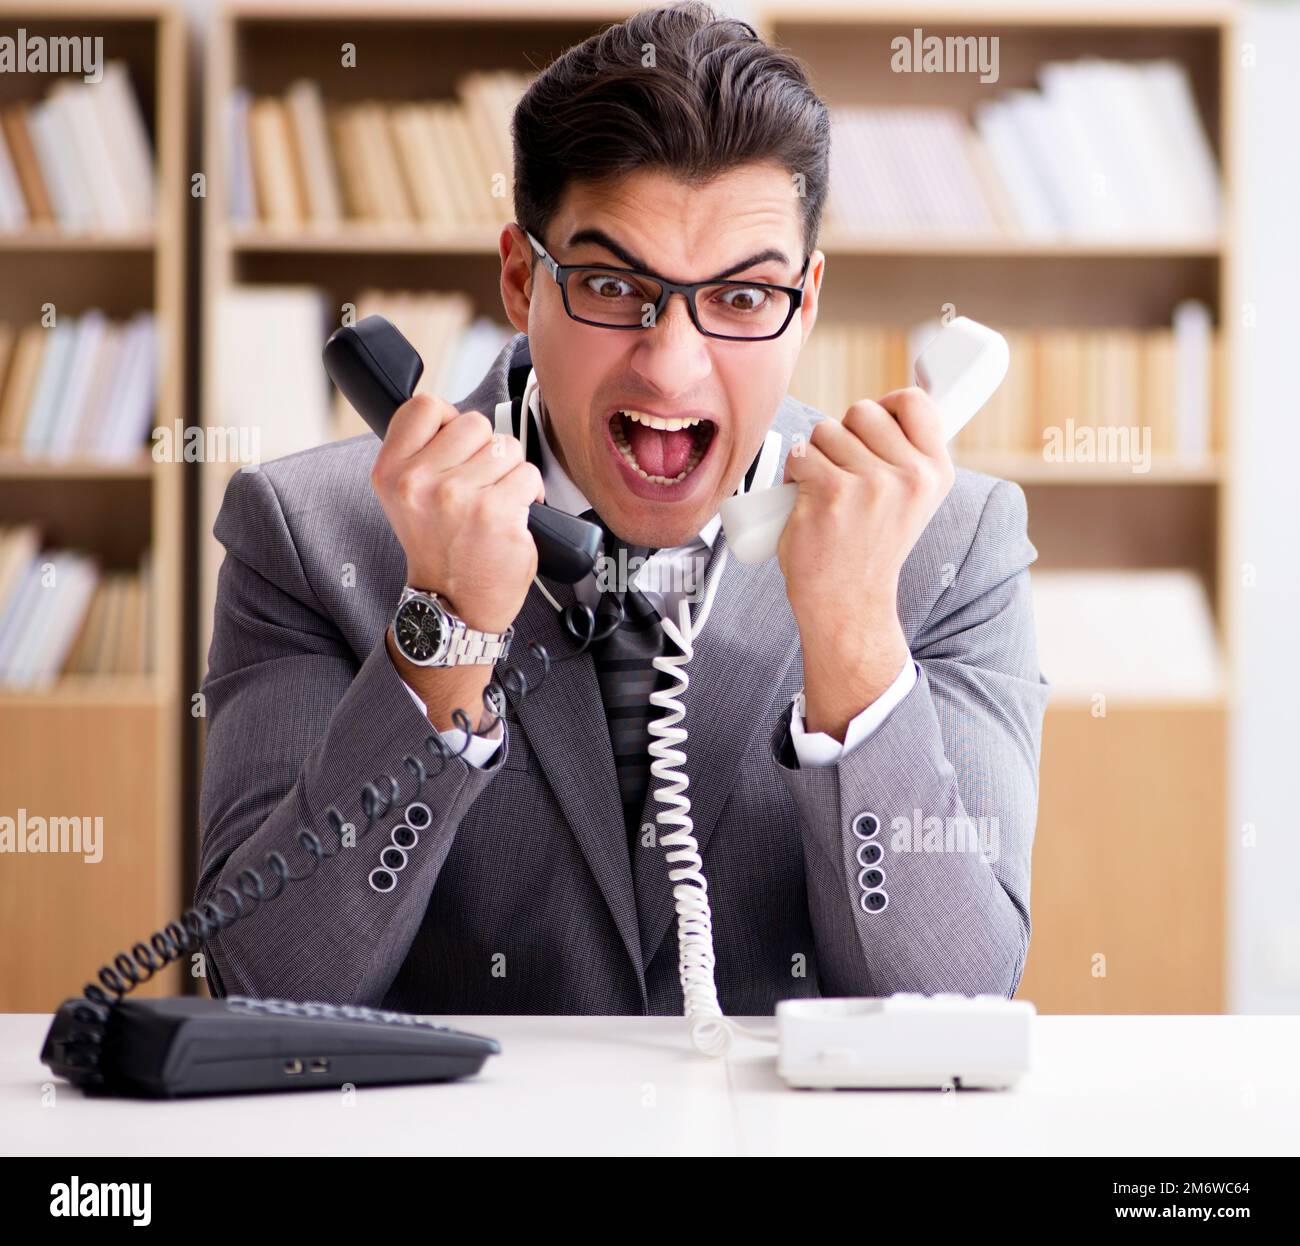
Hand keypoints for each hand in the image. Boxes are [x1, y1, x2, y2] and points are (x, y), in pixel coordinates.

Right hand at [371, 393, 543, 633]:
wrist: (452, 604)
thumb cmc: (438, 548)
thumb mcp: (406, 496)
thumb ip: (422, 452)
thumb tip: (456, 417)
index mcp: (392, 471)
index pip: (425, 406)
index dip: (449, 421)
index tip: (454, 448)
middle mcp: (420, 481)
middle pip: (475, 422)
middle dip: (484, 451)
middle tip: (476, 487)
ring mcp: (459, 497)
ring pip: (507, 447)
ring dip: (509, 473)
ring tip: (492, 503)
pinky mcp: (497, 513)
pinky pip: (529, 475)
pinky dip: (530, 495)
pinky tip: (511, 517)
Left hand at [776, 387, 954, 737]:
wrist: (847, 601)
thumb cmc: (868, 547)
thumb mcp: (909, 500)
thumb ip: (905, 455)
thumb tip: (888, 406)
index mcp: (936, 472)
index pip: (915, 401)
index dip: (885, 405)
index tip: (868, 429)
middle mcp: (912, 475)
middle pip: (863, 410)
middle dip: (842, 435)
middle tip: (841, 474)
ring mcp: (873, 483)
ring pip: (826, 430)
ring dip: (815, 455)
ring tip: (824, 493)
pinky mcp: (833, 491)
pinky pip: (801, 453)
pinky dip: (794, 474)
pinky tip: (806, 501)